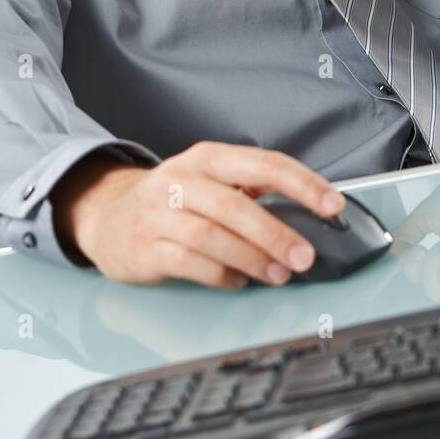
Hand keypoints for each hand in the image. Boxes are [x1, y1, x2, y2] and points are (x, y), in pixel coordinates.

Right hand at [50, 141, 344, 287]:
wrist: (106, 213)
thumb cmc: (173, 199)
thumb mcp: (210, 180)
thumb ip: (252, 190)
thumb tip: (308, 212)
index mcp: (208, 157)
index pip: (264, 163)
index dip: (303, 184)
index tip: (332, 205)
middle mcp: (182, 179)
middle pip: (236, 205)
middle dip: (276, 233)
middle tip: (305, 256)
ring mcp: (159, 213)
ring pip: (213, 237)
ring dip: (253, 259)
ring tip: (279, 274)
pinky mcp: (145, 247)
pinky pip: (190, 264)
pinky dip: (221, 275)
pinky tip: (240, 280)